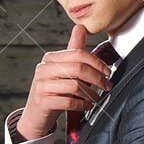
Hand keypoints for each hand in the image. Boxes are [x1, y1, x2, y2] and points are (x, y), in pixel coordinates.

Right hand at [18, 22, 111, 139]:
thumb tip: (80, 27)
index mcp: (50, 58)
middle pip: (78, 68)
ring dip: (91, 93)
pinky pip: (68, 102)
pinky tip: (87, 106)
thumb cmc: (53, 91)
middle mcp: (43, 69)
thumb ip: (73, 50)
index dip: (97, 62)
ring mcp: (41, 86)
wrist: (35, 116)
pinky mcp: (42, 102)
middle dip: (97, 78)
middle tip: (107, 86)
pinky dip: (82, 105)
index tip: (107, 72)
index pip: (78, 54)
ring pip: (74, 86)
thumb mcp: (62, 69)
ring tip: (96, 98)